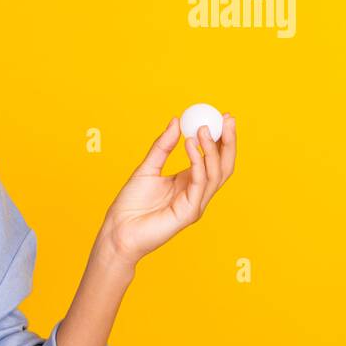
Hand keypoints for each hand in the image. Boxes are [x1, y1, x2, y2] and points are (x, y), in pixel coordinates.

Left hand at [99, 114, 236, 265]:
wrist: (117, 230)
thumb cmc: (130, 204)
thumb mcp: (147, 167)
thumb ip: (163, 146)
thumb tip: (176, 121)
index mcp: (188, 182)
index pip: (213, 158)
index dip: (220, 138)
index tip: (222, 116)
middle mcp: (196, 192)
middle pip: (222, 165)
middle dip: (228, 142)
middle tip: (227, 119)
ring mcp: (195, 203)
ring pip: (215, 173)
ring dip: (211, 149)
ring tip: (202, 129)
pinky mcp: (189, 212)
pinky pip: (199, 183)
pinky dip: (197, 162)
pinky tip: (190, 145)